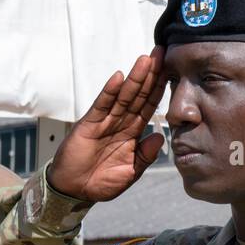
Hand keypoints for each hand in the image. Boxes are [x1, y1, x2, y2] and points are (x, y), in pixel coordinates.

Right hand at [46, 48, 165, 202]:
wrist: (73, 191)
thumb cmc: (100, 183)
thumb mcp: (130, 173)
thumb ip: (145, 156)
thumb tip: (160, 137)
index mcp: (132, 133)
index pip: (148, 107)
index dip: (159, 89)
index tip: (171, 71)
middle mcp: (120, 123)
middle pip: (138, 95)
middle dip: (150, 75)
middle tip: (161, 53)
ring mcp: (104, 122)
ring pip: (123, 97)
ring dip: (134, 78)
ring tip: (146, 60)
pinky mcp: (88, 125)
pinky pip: (101, 106)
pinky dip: (109, 92)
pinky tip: (118, 78)